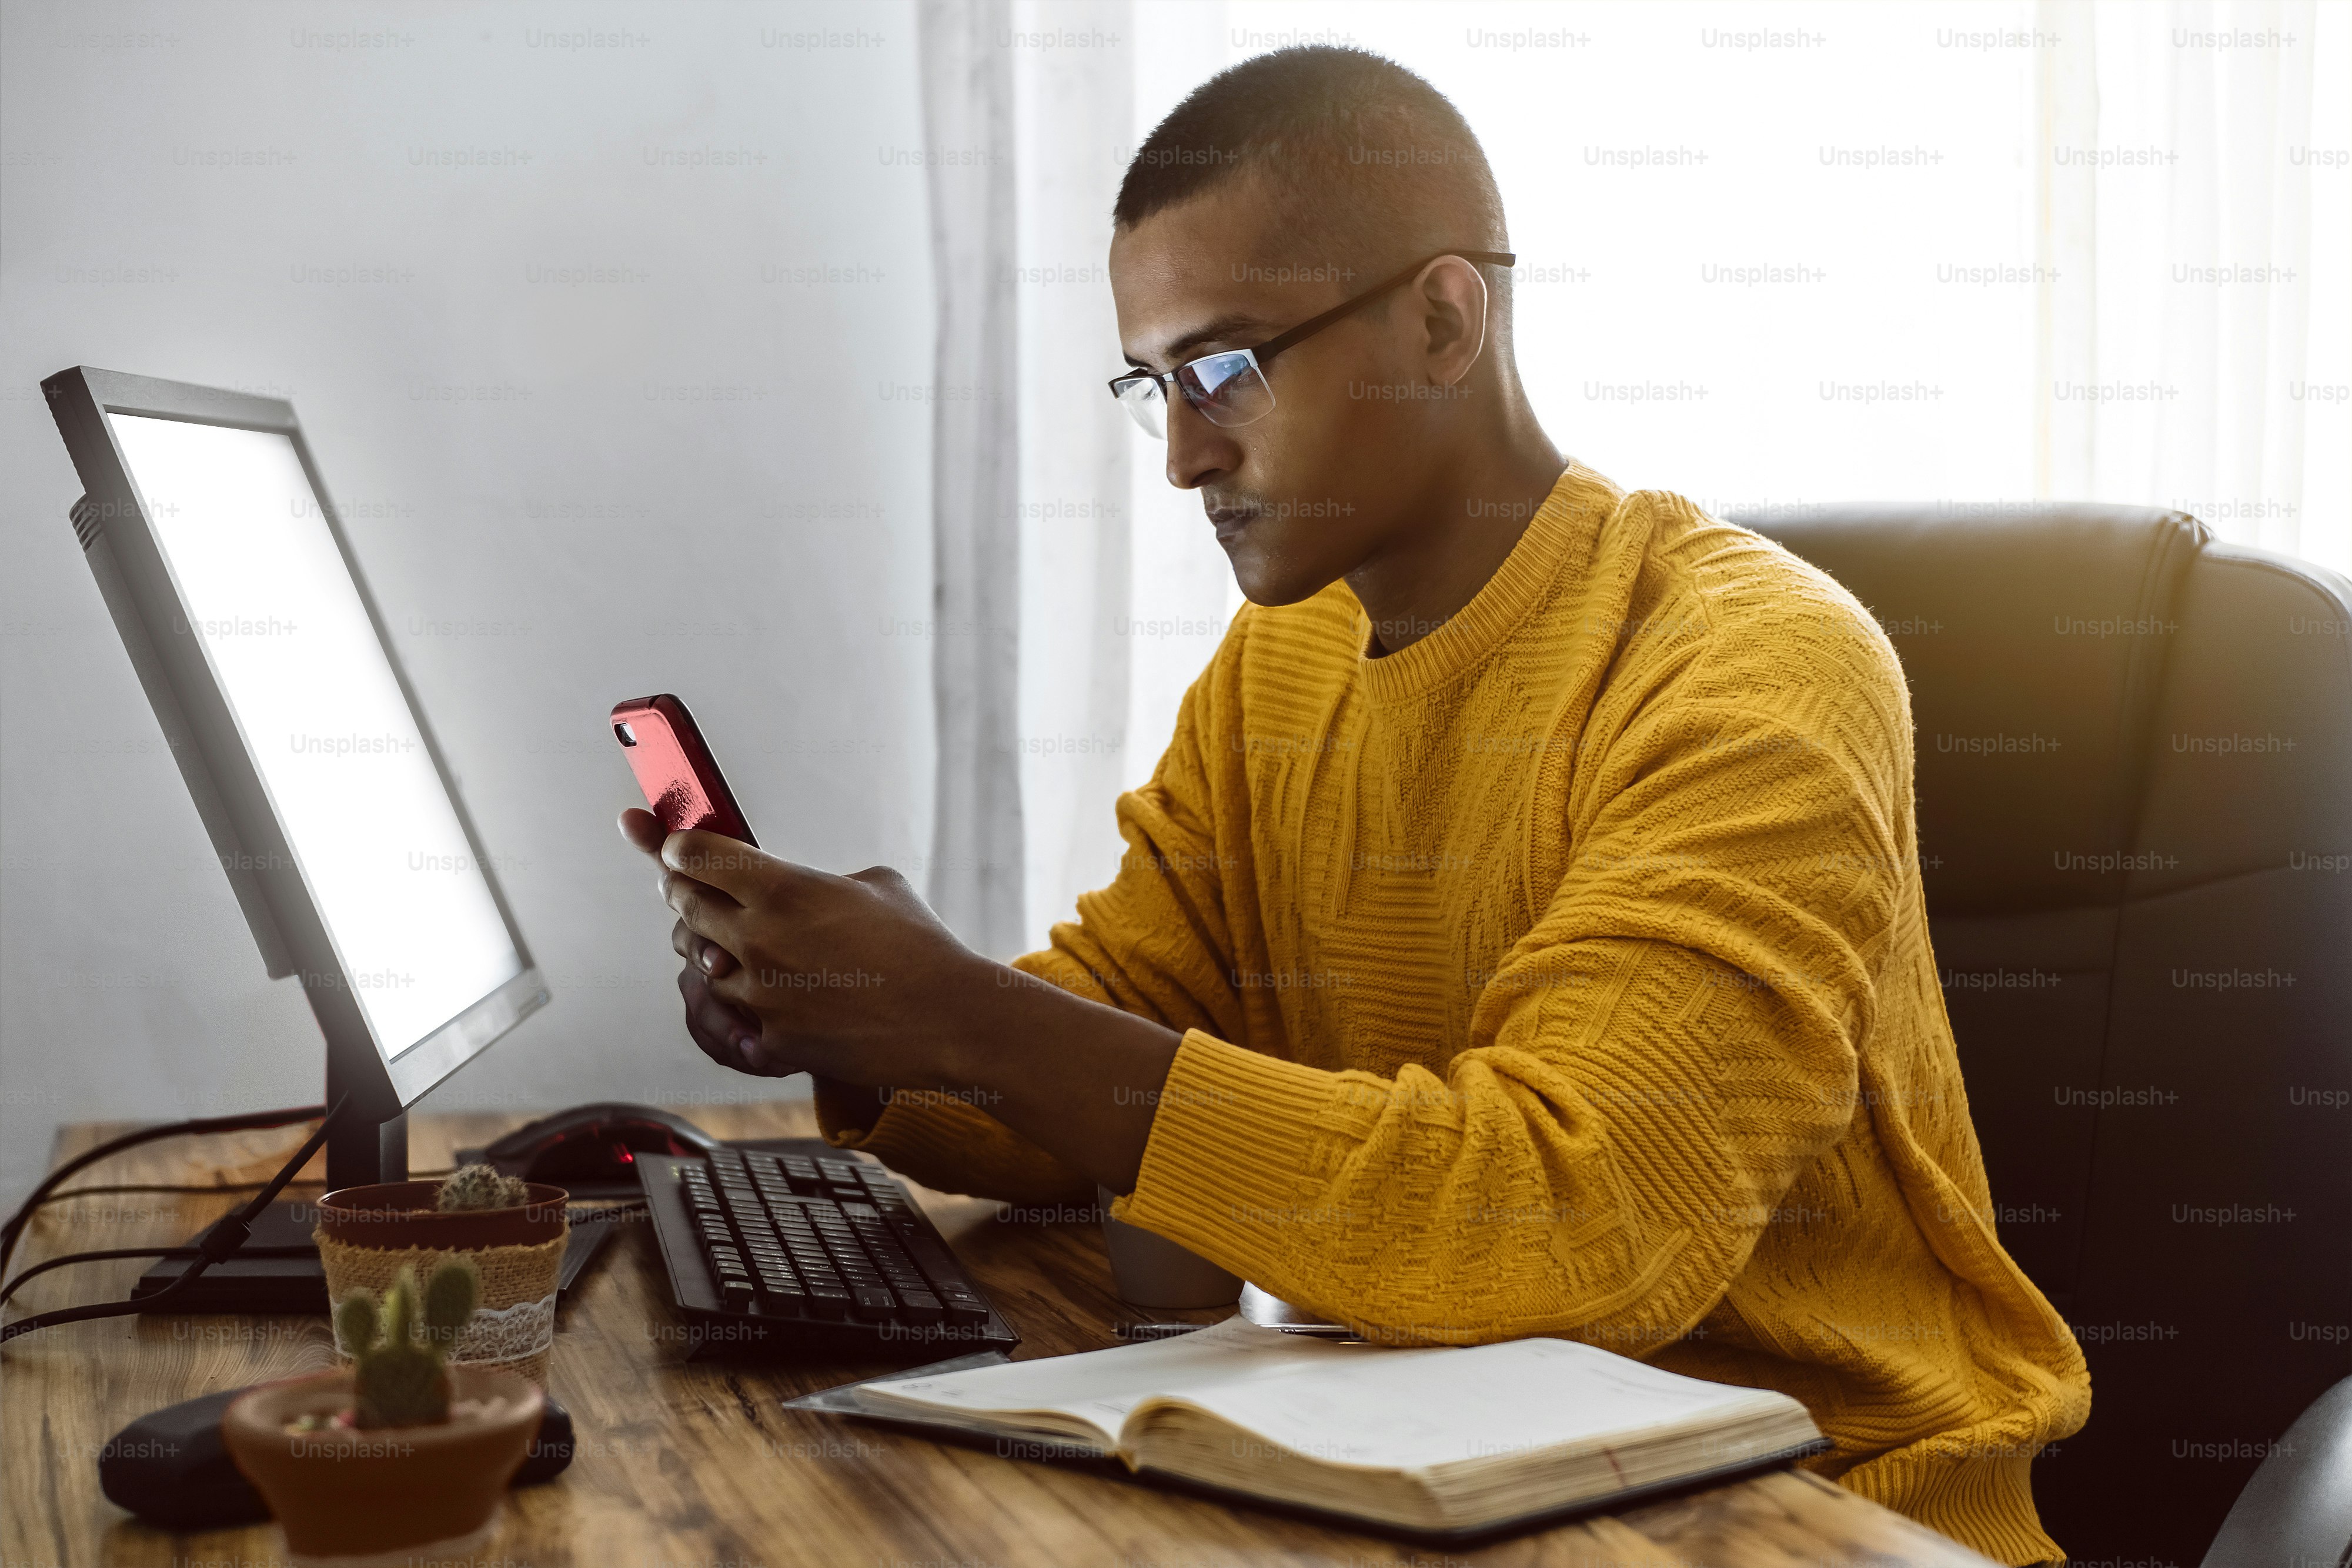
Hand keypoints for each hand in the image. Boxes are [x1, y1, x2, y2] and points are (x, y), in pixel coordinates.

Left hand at [616, 808, 1183, 1190]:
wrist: (949, 1020)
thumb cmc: (921, 947)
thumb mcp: (875, 883)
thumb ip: (816, 880)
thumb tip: (795, 887)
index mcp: (780, 887)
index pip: (692, 853)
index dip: (674, 845)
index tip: (668, 843)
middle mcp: (757, 939)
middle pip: (681, 905)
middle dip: (685, 891)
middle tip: (689, 884)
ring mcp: (759, 995)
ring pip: (698, 963)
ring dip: (710, 949)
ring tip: (739, 944)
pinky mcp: (769, 1041)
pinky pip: (730, 1017)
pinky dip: (742, 1004)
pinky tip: (770, 996)